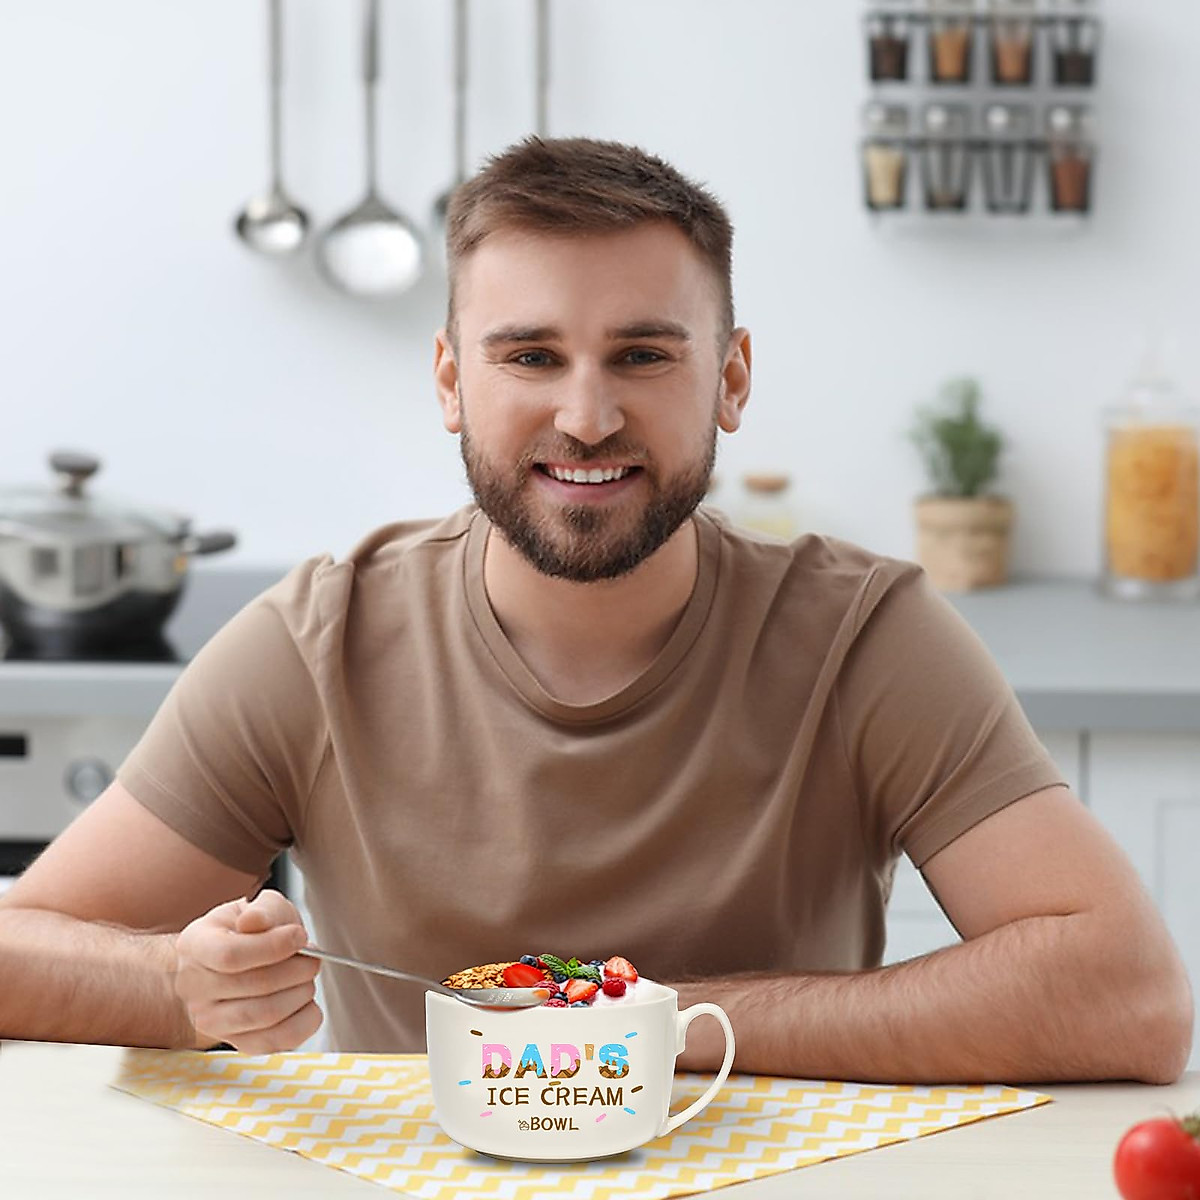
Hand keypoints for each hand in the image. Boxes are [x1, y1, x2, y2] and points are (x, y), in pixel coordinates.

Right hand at [174, 888, 322, 1052]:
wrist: (234, 961)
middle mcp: (195, 988)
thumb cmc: (249, 932)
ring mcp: (211, 1020)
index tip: (299, 936)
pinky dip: (303, 1022)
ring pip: (265, 1015)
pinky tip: (307, 1002)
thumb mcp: (256, 908)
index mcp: (196, 946)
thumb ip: (261, 911)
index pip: (230, 955)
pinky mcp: (236, 1042)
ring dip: (301, 994)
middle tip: (312, 957)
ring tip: (307, 978)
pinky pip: (274, 1042)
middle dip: (297, 969)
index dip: (273, 946)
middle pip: (255, 985)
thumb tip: (254, 921)